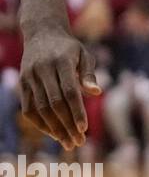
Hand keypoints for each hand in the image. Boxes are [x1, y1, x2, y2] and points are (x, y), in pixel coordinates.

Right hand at [18, 27, 100, 150]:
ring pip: (40, 109)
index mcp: (62, 62)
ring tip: (68, 143)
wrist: (42, 33)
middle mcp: (43, 70)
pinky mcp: (22, 84)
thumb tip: (97, 93)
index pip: (69, 92)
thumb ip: (89, 74)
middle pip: (54, 104)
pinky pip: (29, 108)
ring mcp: (29, 77)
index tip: (84, 128)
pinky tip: (53, 133)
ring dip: (54, 128)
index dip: (76, 111)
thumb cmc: (70, 48)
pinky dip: (40, 123)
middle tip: (78, 142)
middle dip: (67, 125)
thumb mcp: (84, 55)